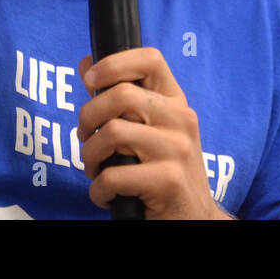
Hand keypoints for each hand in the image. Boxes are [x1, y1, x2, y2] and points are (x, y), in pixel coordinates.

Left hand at [77, 47, 226, 219]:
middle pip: (120, 95)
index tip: (90, 81)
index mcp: (176, 103)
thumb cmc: (163, 172)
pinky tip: (106, 196)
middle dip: (88, 118)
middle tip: (85, 139)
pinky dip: (98, 190)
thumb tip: (87, 63)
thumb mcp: (150, 131)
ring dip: (89, 157)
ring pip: (111, 133)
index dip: (113, 63)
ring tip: (94, 170)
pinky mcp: (168, 181)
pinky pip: (113, 175)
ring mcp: (178, 150)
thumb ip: (119, 100)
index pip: (150, 59)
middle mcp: (182, 120)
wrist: (193, 218)